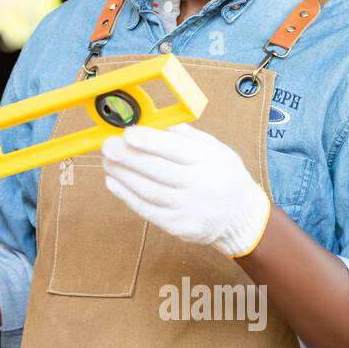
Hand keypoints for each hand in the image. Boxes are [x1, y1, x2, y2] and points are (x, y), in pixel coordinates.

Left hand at [100, 123, 271, 258]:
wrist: (241, 217)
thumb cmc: (221, 175)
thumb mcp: (214, 149)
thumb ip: (183, 135)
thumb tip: (148, 121)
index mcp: (211, 161)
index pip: (175, 149)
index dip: (148, 140)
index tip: (126, 132)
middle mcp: (201, 186)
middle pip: (157, 170)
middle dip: (127, 156)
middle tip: (107, 145)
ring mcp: (189, 208)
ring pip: (147, 190)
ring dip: (122, 174)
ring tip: (107, 161)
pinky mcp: (178, 226)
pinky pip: (146, 209)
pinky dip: (126, 195)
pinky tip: (113, 182)